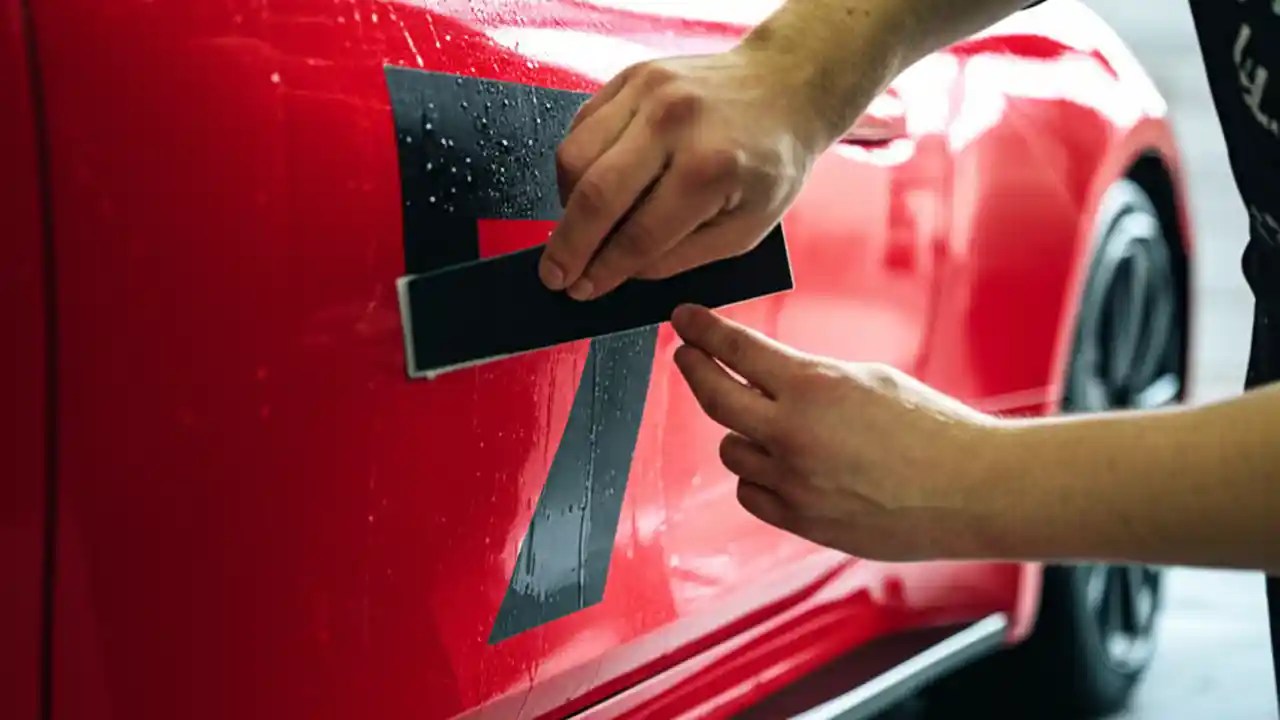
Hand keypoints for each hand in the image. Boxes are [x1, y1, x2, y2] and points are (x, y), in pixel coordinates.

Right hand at [539, 47, 832, 300]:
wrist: (783, 87)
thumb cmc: (769, 165)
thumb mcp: (745, 230)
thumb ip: (680, 257)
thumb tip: (618, 271)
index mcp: (710, 169)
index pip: (638, 234)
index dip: (604, 270)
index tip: (580, 291)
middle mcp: (673, 123)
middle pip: (596, 194)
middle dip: (568, 245)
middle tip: (553, 275)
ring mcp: (647, 91)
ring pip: (575, 157)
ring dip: (567, 204)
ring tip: (578, 230)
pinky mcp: (630, 76)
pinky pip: (581, 128)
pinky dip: (575, 167)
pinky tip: (589, 189)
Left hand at [669, 304, 1009, 561]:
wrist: (971, 490)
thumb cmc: (931, 429)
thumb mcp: (868, 379)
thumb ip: (810, 379)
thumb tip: (768, 379)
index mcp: (812, 388)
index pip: (736, 349)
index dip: (703, 330)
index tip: (685, 320)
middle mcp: (792, 435)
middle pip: (713, 397)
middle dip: (695, 369)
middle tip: (689, 356)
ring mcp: (793, 482)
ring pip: (731, 450)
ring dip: (742, 431)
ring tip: (769, 424)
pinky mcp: (801, 521)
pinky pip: (752, 493)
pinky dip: (759, 477)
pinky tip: (781, 467)